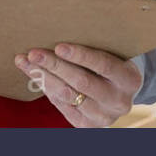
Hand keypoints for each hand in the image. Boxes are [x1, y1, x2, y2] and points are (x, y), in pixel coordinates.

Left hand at [15, 43, 141, 126]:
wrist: (121, 95)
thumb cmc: (112, 64)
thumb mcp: (114, 54)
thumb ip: (96, 46)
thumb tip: (59, 29)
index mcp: (129, 78)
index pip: (103, 65)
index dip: (80, 55)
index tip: (58, 46)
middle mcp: (119, 101)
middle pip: (81, 82)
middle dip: (54, 66)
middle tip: (34, 53)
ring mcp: (104, 117)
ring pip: (67, 95)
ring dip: (43, 78)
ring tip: (26, 62)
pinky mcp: (88, 126)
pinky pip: (62, 106)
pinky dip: (47, 89)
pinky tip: (36, 76)